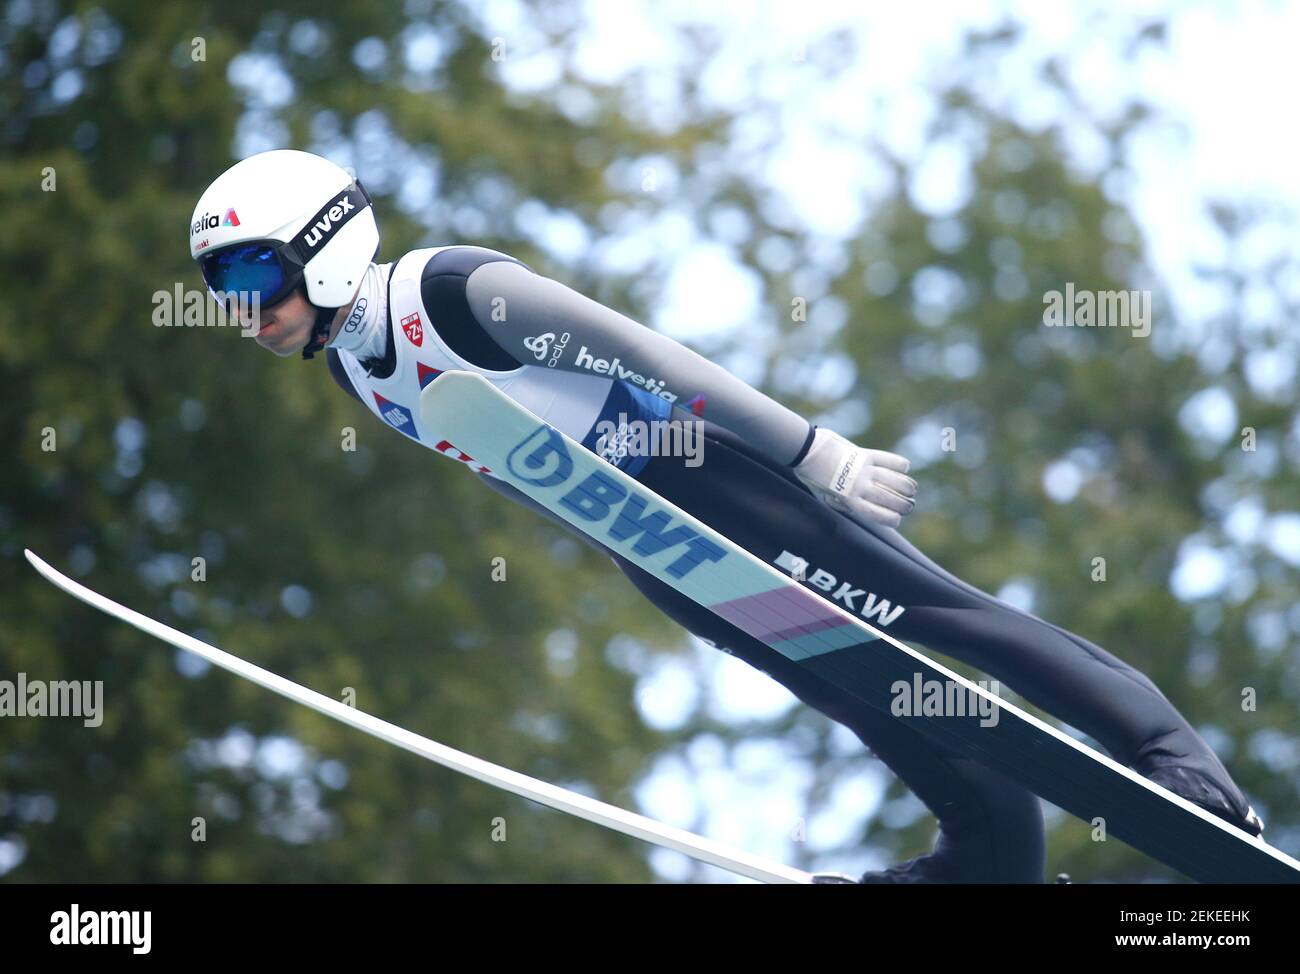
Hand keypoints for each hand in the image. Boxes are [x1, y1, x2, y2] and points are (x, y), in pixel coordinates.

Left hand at [792, 427, 916, 528]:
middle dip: (905, 505)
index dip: (892, 520)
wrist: (806, 452)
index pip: (878, 515)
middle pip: (890, 499)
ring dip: (907, 487)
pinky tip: (905, 468)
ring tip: (912, 491)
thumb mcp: (825, 499)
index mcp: (849, 500)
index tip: (897, 520)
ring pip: (893, 480)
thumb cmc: (813, 479)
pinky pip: (888, 459)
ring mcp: (863, 469)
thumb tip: (863, 511)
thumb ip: (844, 506)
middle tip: (910, 506)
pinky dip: (900, 464)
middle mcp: (859, 486)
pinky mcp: (864, 453)